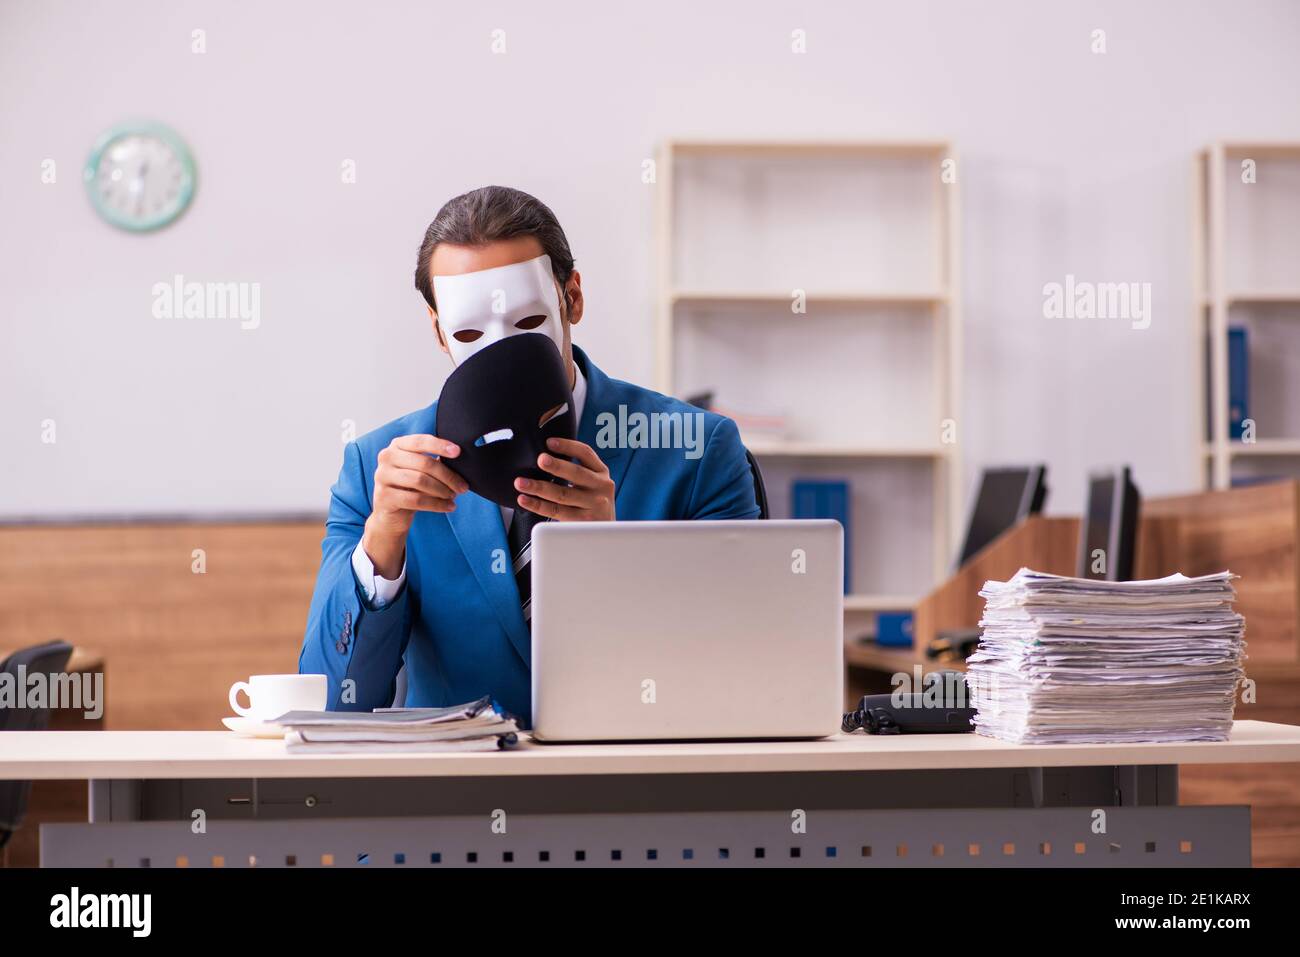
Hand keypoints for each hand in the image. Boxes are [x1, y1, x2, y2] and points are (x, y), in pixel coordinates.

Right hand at [363, 435, 466, 576]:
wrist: (391, 516)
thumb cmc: (411, 488)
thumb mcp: (420, 471)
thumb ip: (434, 462)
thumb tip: (461, 460)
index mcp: (397, 445)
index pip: (420, 441)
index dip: (440, 445)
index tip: (458, 452)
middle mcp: (386, 457)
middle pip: (424, 463)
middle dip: (448, 476)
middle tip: (463, 486)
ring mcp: (382, 476)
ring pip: (420, 481)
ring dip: (442, 490)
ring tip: (454, 496)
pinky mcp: (384, 496)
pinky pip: (416, 500)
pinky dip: (436, 504)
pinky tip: (449, 507)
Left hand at [515, 437, 615, 521]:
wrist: (607, 534)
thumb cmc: (592, 503)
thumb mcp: (593, 483)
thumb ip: (577, 472)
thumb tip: (543, 458)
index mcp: (601, 472)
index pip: (586, 453)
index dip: (568, 446)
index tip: (549, 442)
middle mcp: (601, 486)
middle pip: (576, 474)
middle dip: (557, 466)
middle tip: (541, 459)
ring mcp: (594, 505)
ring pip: (563, 494)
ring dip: (539, 487)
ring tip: (521, 482)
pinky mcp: (584, 522)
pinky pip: (557, 512)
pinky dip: (538, 505)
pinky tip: (525, 500)